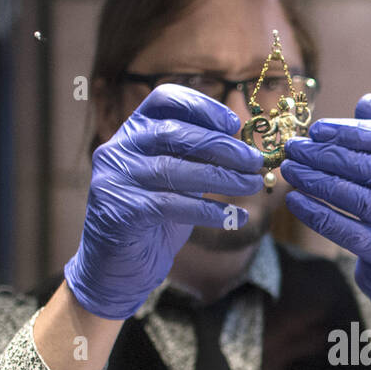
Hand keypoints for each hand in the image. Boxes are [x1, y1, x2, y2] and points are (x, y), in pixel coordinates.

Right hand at [64, 84, 265, 319]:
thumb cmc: (153, 221)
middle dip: (222, 146)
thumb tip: (244, 147)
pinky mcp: (121, 210)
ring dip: (222, 177)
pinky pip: (173, 205)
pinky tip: (235, 217)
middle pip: (175, 134)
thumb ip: (197, 159)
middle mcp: (118, 149)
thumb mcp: (177, 181)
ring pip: (176, 169)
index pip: (164, 100)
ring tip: (252, 185)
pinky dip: (210, 211)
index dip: (201, 107)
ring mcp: (116, 179)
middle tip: (254, 161)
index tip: (234, 124)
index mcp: (132, 132)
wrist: (117, 268)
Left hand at [281, 95, 370, 316]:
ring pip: (359, 199)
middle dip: (328, 155)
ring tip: (290, 170)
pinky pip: (347, 231)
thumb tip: (367, 99)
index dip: (354, 132)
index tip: (316, 129)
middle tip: (294, 148)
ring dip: (318, 182)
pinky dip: (318, 215)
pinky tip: (296, 202)